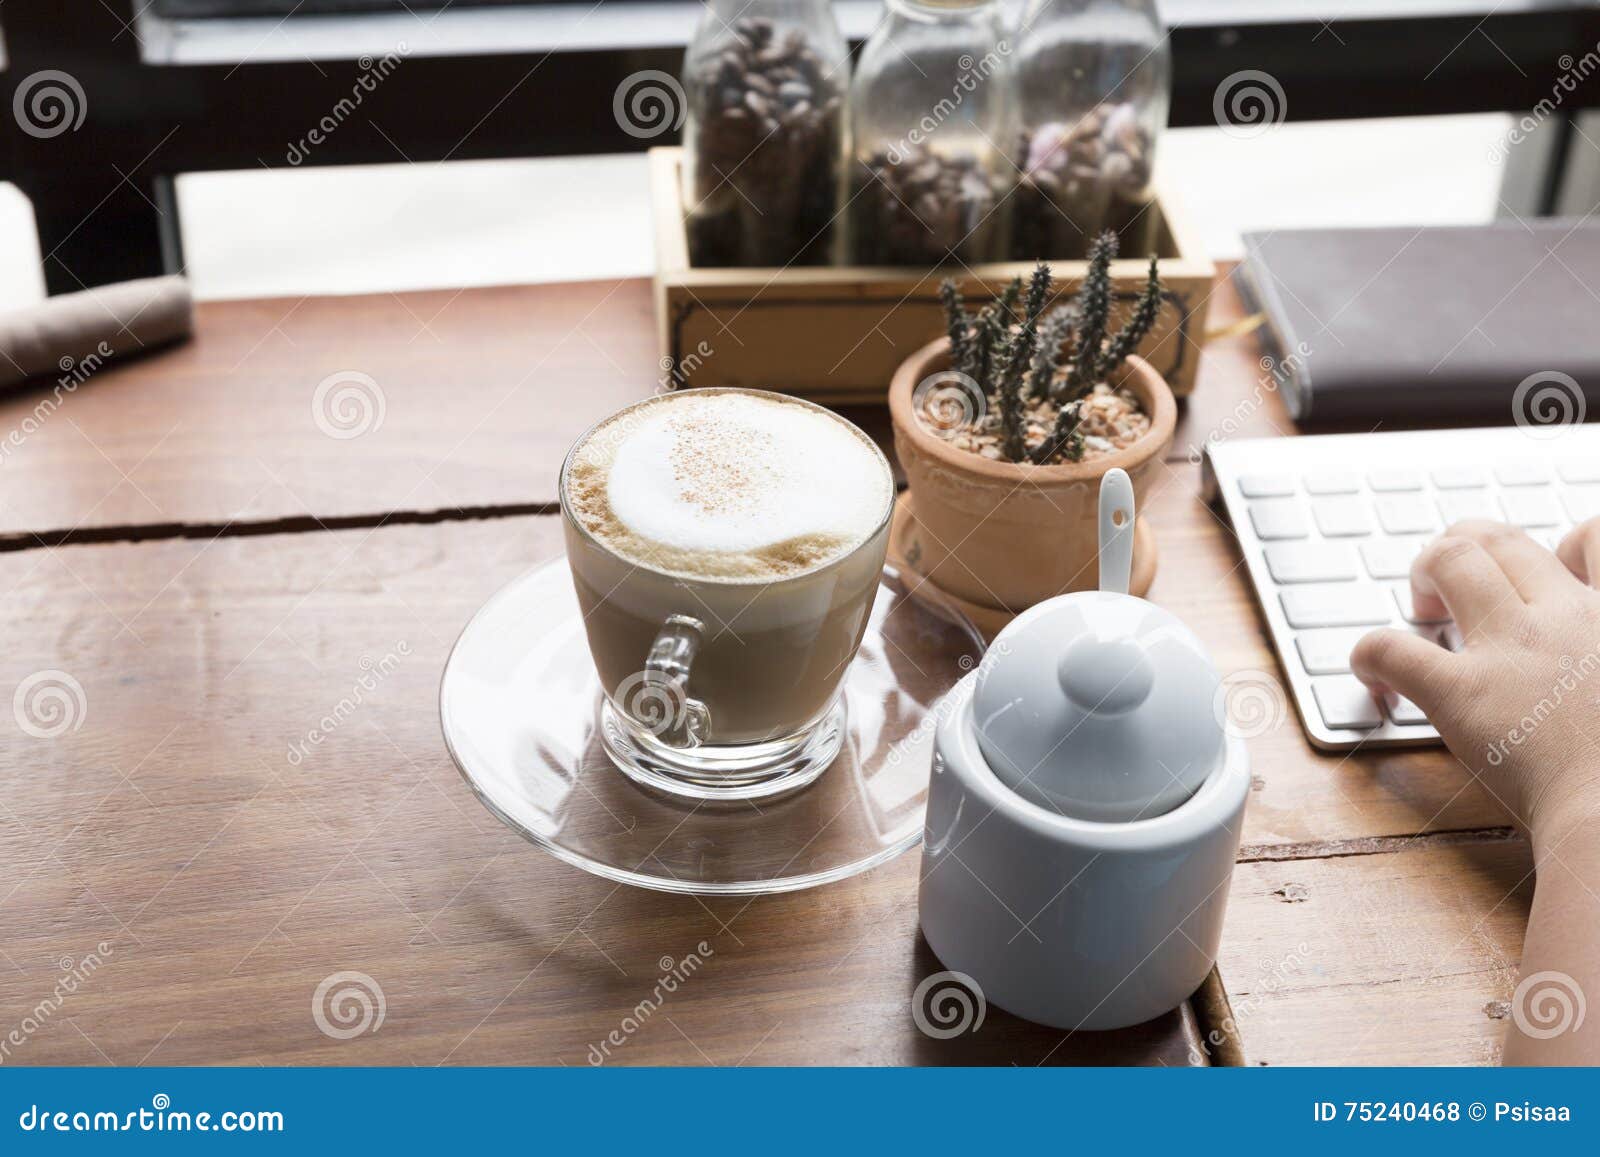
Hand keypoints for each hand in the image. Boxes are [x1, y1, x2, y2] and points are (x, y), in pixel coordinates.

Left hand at [1350, 519, 1599, 843]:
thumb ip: (1599, 658)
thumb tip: (1586, 674)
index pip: (1593, 535)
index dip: (1560, 546)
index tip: (1548, 573)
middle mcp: (1567, 618)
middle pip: (1502, 538)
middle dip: (1468, 545)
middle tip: (1454, 583)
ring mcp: (1512, 649)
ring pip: (1452, 559)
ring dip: (1424, 569)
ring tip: (1420, 606)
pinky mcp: (1461, 692)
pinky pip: (1391, 648)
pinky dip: (1368, 653)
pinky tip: (1371, 675)